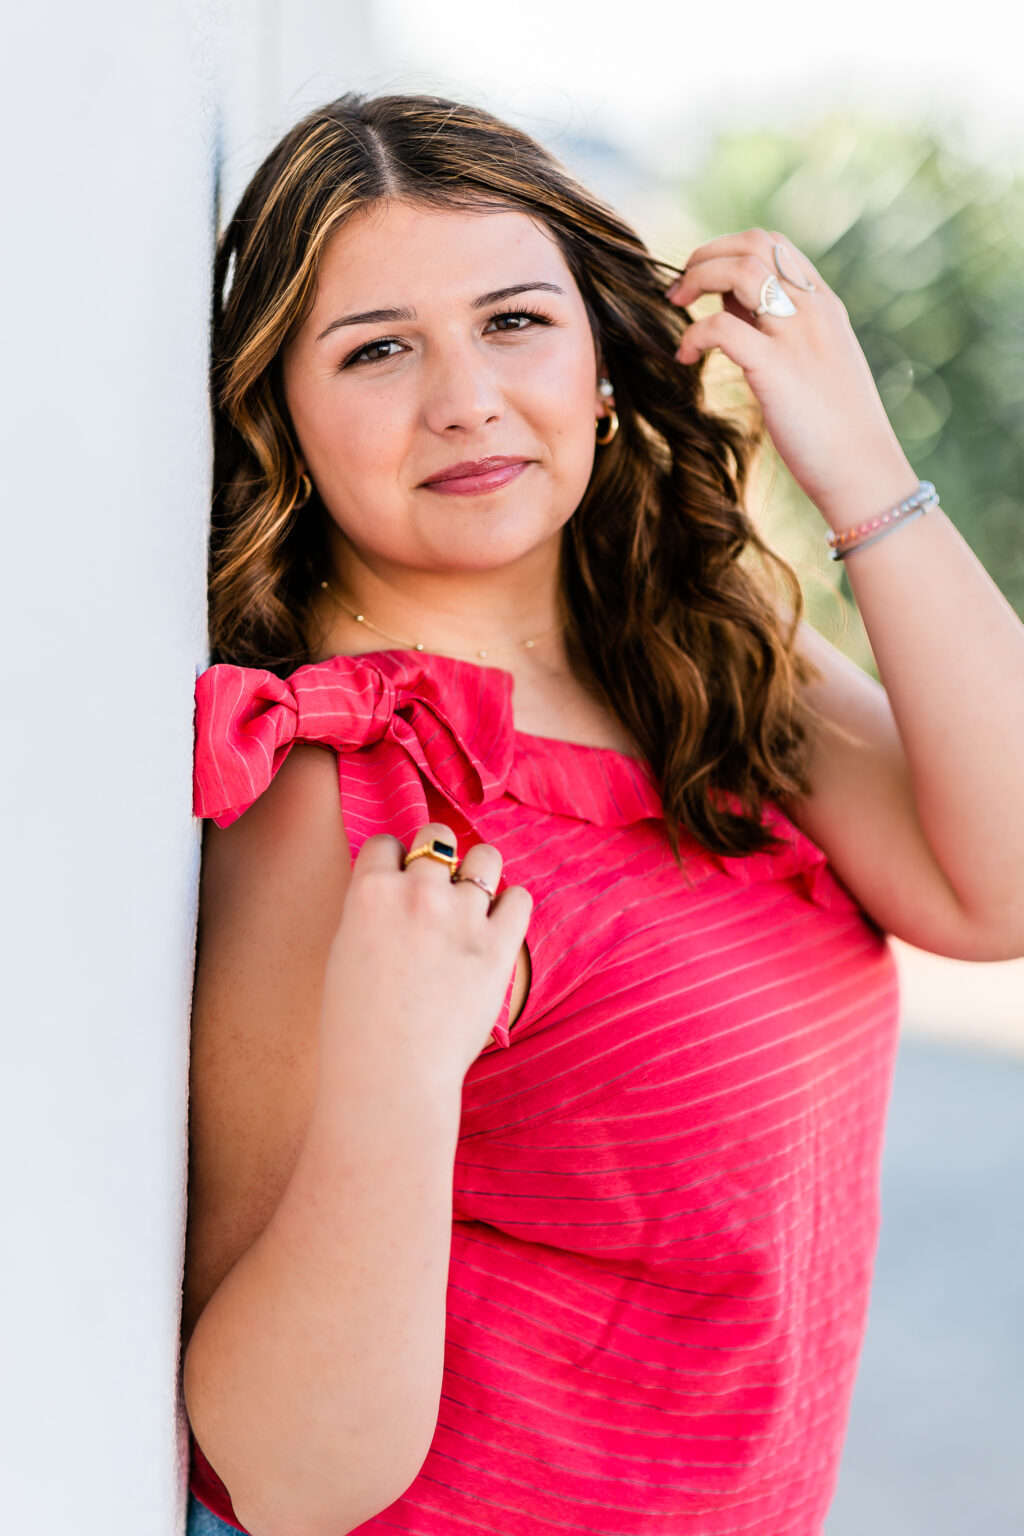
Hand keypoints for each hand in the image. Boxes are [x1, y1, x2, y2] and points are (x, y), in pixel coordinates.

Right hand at [318, 824, 531, 1088]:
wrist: (389, 1077)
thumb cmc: (356, 1029)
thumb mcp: (344, 954)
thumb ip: (371, 912)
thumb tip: (395, 891)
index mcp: (370, 892)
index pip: (387, 843)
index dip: (394, 863)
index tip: (398, 885)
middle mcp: (418, 894)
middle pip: (437, 837)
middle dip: (437, 856)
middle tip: (436, 891)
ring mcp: (462, 917)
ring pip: (485, 857)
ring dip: (479, 872)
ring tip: (473, 901)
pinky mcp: (498, 947)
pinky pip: (519, 898)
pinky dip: (510, 906)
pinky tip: (496, 927)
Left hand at [667, 228, 917, 525]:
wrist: (863, 471)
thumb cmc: (835, 427)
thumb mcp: (814, 363)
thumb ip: (777, 328)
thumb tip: (728, 304)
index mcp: (824, 305)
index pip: (774, 244)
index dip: (728, 249)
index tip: (704, 281)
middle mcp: (813, 310)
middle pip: (753, 243)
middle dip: (706, 255)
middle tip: (679, 291)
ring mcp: (798, 336)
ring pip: (740, 270)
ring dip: (697, 279)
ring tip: (676, 308)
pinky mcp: (777, 369)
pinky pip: (723, 327)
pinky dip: (694, 334)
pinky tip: (685, 357)